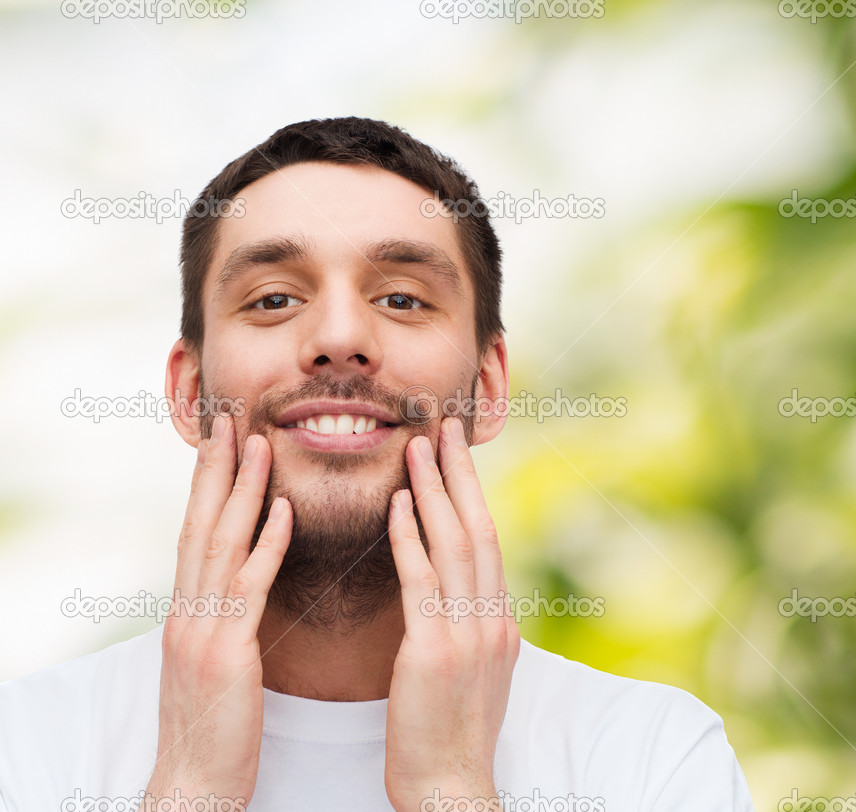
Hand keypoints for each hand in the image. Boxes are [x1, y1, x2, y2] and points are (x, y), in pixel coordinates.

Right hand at [145, 412, 291, 809]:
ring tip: (259, 443)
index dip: (211, 484)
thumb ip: (225, 617)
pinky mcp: (224, 654)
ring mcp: (201, 629)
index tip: (225, 441)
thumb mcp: (215, 661)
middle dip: (218, 469)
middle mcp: (188, 610)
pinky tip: (284, 510)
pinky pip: (248, 587)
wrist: (194, 785)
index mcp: (189, 611)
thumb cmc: (216, 726)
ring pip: (221, 542)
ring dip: (243, 489)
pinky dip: (266, 544)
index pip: (198, 532)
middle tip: (233, 419)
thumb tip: (242, 581)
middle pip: (202, 523)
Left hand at [384, 417, 519, 811]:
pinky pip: (423, 581)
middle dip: (461, 475)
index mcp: (500, 620)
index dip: (472, 494)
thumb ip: (477, 626)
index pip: (488, 540)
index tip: (457, 456)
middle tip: (445, 427)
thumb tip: (477, 595)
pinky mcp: (436, 650)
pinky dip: (411, 537)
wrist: (450, 787)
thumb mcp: (478, 671)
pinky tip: (396, 504)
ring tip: (420, 446)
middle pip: (480, 527)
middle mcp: (493, 618)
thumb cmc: (452, 733)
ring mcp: (469, 632)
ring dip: (436, 490)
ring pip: (456, 543)